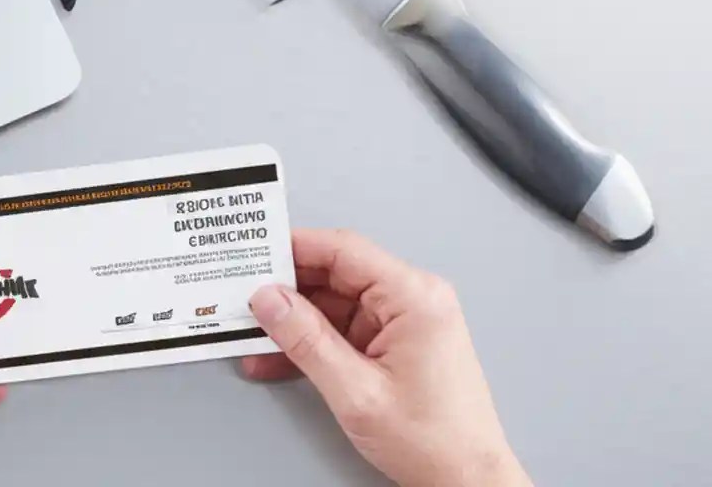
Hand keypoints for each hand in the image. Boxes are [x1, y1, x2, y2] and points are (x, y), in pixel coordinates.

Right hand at [243, 230, 530, 486]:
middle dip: (288, 287)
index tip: (256, 252)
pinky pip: (346, 329)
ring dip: (296, 321)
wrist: (467, 478)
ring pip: (336, 303)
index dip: (295, 247)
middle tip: (244, 296)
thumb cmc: (435, 440)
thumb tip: (270, 301)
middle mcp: (414, 299)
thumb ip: (307, 341)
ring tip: (254, 334)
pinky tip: (280, 356)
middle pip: (337, 274)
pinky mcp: (397, 342)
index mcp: (414, 297)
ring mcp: (406, 321)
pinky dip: (314, 342)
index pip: (344, 251)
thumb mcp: (356, 392)